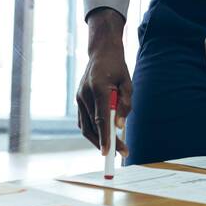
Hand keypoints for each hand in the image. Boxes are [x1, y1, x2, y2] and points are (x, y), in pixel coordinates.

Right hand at [75, 8, 130, 156]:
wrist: (101, 52)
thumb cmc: (117, 67)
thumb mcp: (128, 83)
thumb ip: (125, 104)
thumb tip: (120, 126)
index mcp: (98, 88)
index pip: (101, 119)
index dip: (105, 137)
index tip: (110, 152)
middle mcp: (85, 94)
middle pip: (92, 126)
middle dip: (105, 143)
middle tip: (120, 152)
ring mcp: (79, 97)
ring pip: (85, 126)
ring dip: (98, 139)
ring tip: (113, 148)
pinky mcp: (78, 99)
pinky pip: (83, 121)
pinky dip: (92, 131)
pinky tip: (102, 137)